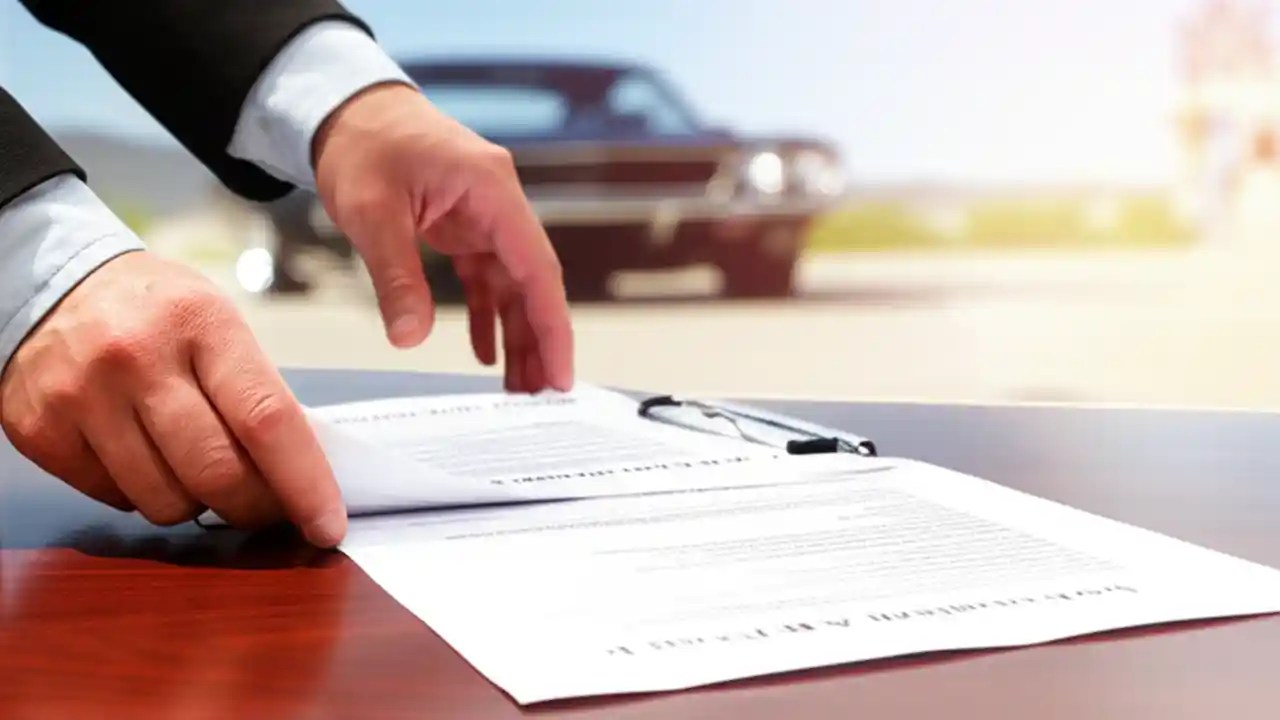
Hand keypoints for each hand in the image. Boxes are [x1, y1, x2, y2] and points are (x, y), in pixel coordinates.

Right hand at [0, 252, 346, 545]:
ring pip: (165, 500)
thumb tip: (302, 476)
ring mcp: (82, 395)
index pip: (266, 419)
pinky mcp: (39, 429)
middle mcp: (137, 356)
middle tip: (266, 508)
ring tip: (198, 473)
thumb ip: (256, 391)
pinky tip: (144, 459)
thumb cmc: (159, 312)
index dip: (304, 482)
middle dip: (255, 507)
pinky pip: (113, 499)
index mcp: (201, 322)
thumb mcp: (218, 323)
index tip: (327, 525)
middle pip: (216, 471)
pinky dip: (141, 495)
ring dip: (196, 505)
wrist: (55, 284)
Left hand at [312, 83, 573, 392]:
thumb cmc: (361, 142)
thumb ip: (396, 276)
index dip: (553, 326)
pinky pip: (484, 279)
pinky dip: (484, 315)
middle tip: (541, 397)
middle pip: (532, 283)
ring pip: (511, 286)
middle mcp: (498, 203)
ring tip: (517, 388)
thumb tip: (409, 336)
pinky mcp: (462, 225)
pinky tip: (484, 353)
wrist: (342, 106)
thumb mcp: (372, 213)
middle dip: (538, 341)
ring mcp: (482, 215)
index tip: (561, 374)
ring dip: (515, 334)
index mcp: (492, 190)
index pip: (537, 268)